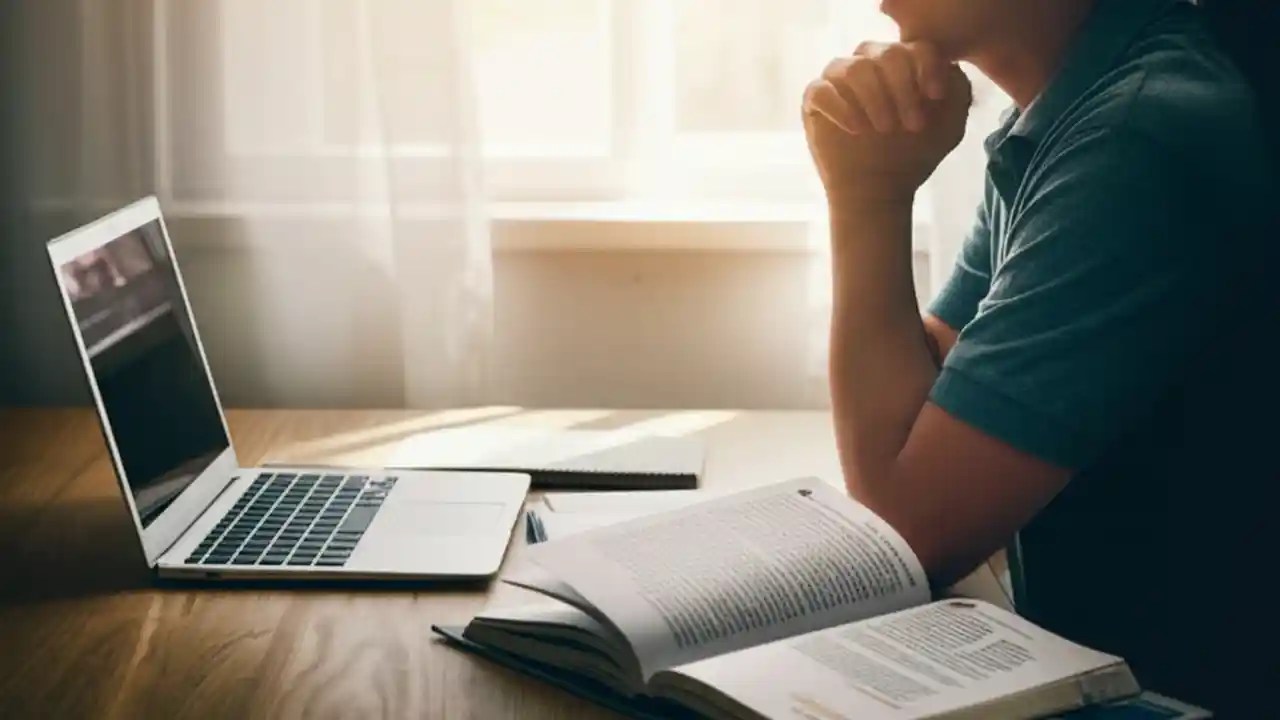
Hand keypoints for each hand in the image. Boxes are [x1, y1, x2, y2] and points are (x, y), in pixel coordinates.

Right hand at [803, 42, 971, 203]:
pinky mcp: (814, 101)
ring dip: (874, 97)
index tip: (936, 96)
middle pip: (884, 52)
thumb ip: (958, 90)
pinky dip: (839, 107)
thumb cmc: (913, 154)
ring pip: (851, 67)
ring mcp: (839, 82)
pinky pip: (820, 89)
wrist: (880, 190)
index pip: (914, 45)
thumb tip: (948, 67)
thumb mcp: (949, 124)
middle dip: (902, 86)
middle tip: (912, 124)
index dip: (927, 66)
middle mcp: (869, 65)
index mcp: (901, 64)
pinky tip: (856, 129)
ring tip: (885, 129)